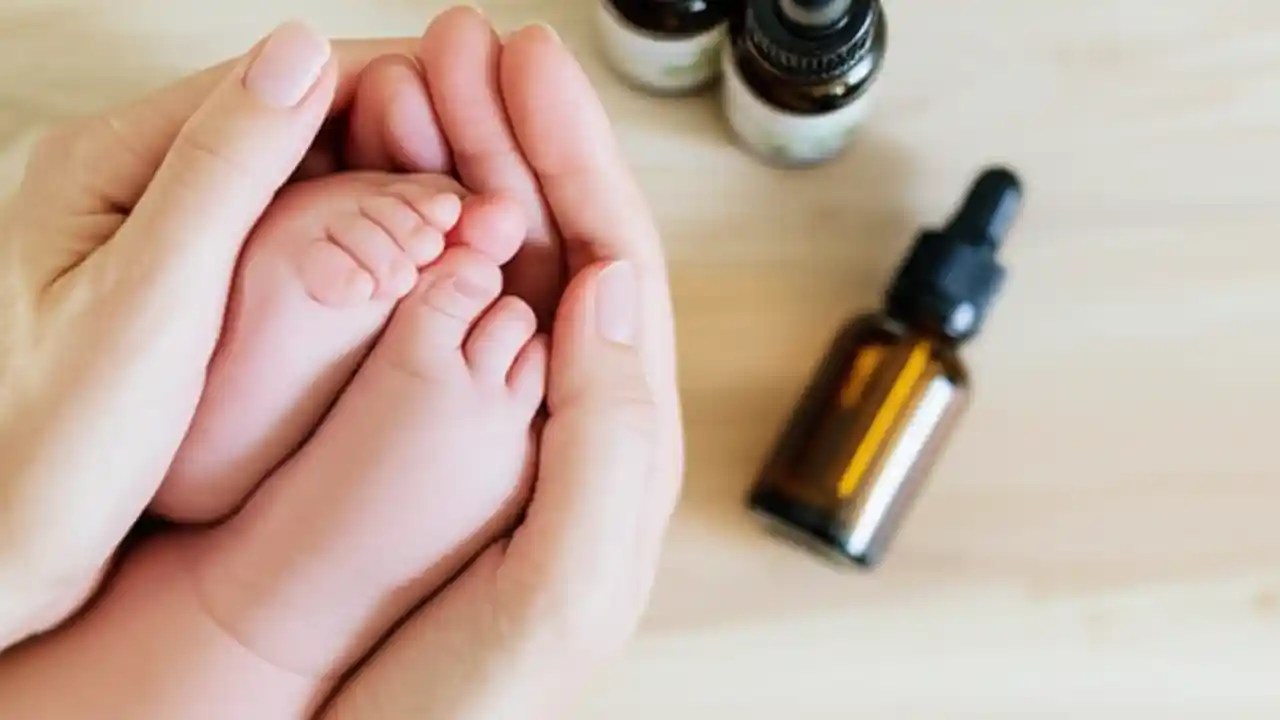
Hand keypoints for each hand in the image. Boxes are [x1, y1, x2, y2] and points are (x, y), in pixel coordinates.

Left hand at [0, 23, 417, 647]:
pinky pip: (285, 240)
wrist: (1, 557)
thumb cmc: (45, 445)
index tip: (475, 93)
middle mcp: (135, 185)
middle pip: (292, 126)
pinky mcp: (186, 294)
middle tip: (489, 175)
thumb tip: (304, 52)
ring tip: (472, 219)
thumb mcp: (150, 296)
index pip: (271, 82)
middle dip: (398, 140)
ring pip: (297, 182)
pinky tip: (409, 266)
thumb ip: (225, 169)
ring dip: (386, 191)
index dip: (383, 80)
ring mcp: (163, 240)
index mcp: (110, 160)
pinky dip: (354, 242)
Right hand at [321, 15, 682, 717]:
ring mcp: (489, 418)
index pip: (612, 269)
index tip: (531, 71)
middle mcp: (561, 419)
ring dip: (455, 165)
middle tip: (458, 46)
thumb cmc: (461, 706)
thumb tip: (604, 288)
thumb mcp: (561, 593)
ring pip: (486, 264)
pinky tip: (372, 181)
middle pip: (550, 244)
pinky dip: (403, 232)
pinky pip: (423, 310)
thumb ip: (608, 446)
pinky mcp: (420, 431)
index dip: (576, 162)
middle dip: (510, 137)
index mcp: (614, 445)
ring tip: (407, 84)